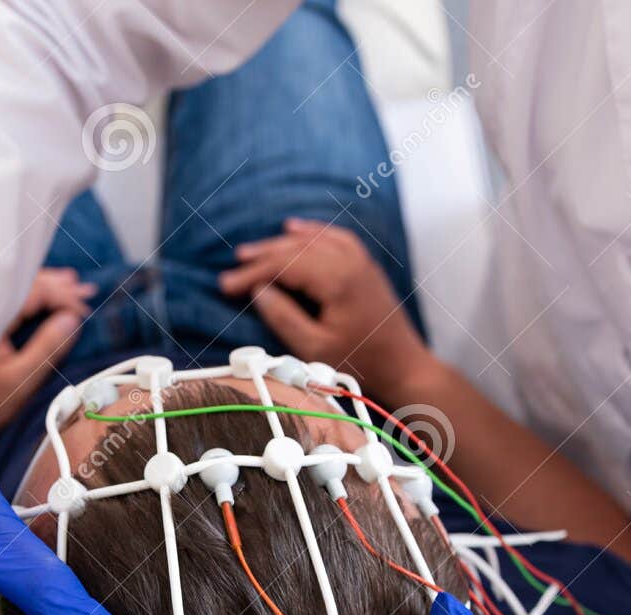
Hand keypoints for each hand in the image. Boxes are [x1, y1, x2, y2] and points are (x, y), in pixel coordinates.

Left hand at [0, 269, 93, 435]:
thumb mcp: (18, 379)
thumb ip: (46, 348)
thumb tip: (71, 321)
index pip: (33, 291)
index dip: (62, 296)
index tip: (83, 308)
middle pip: (22, 284)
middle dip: (55, 285)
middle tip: (84, 289)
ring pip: (12, 289)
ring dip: (42, 288)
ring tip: (67, 285)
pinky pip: (3, 300)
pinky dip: (24, 298)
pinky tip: (38, 301)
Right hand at [219, 218, 432, 400]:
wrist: (404, 367)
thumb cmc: (361, 363)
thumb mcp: (314, 348)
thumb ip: (283, 317)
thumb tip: (259, 291)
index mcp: (337, 280)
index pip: (284, 265)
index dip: (252, 273)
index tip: (226, 284)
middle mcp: (351, 262)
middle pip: (297, 247)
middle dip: (262, 255)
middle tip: (234, 264)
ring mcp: (361, 261)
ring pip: (314, 238)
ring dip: (282, 242)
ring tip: (254, 250)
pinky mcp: (366, 267)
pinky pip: (335, 237)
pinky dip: (312, 232)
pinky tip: (296, 230)